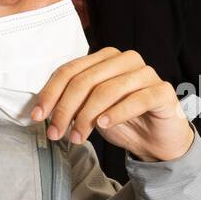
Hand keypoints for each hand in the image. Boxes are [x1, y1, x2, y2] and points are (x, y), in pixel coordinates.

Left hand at [32, 48, 193, 162]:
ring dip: (87, 117)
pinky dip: (117, 112)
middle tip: (56, 133)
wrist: (157, 141)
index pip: (70, 70)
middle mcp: (126, 60)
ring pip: (107, 90)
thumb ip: (72, 103)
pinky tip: (104, 125)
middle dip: (65, 109)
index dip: (51, 93)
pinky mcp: (162, 92)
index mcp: (105, 58)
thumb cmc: (122, 122)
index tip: (38, 116)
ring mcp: (146, 74)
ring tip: (78, 137)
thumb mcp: (90, 111)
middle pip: (85, 80)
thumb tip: (42, 111)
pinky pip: (137, 99)